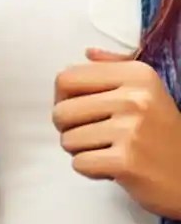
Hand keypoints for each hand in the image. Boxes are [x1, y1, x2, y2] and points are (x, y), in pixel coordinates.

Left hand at [54, 48, 180, 218]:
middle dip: (69, 129)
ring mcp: (131, 130)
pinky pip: (79, 163)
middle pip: (61, 111)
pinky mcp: (127, 161)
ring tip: (108, 151)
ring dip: (81, 151)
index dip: (62, 98)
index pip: (66, 79)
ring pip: (67, 140)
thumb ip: (116, 68)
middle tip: (94, 136)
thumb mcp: (148, 91)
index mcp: (137, 75)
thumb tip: (89, 52)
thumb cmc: (162, 134)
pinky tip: (114, 168)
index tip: (80, 110)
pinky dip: (91, 170)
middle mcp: (135, 98)